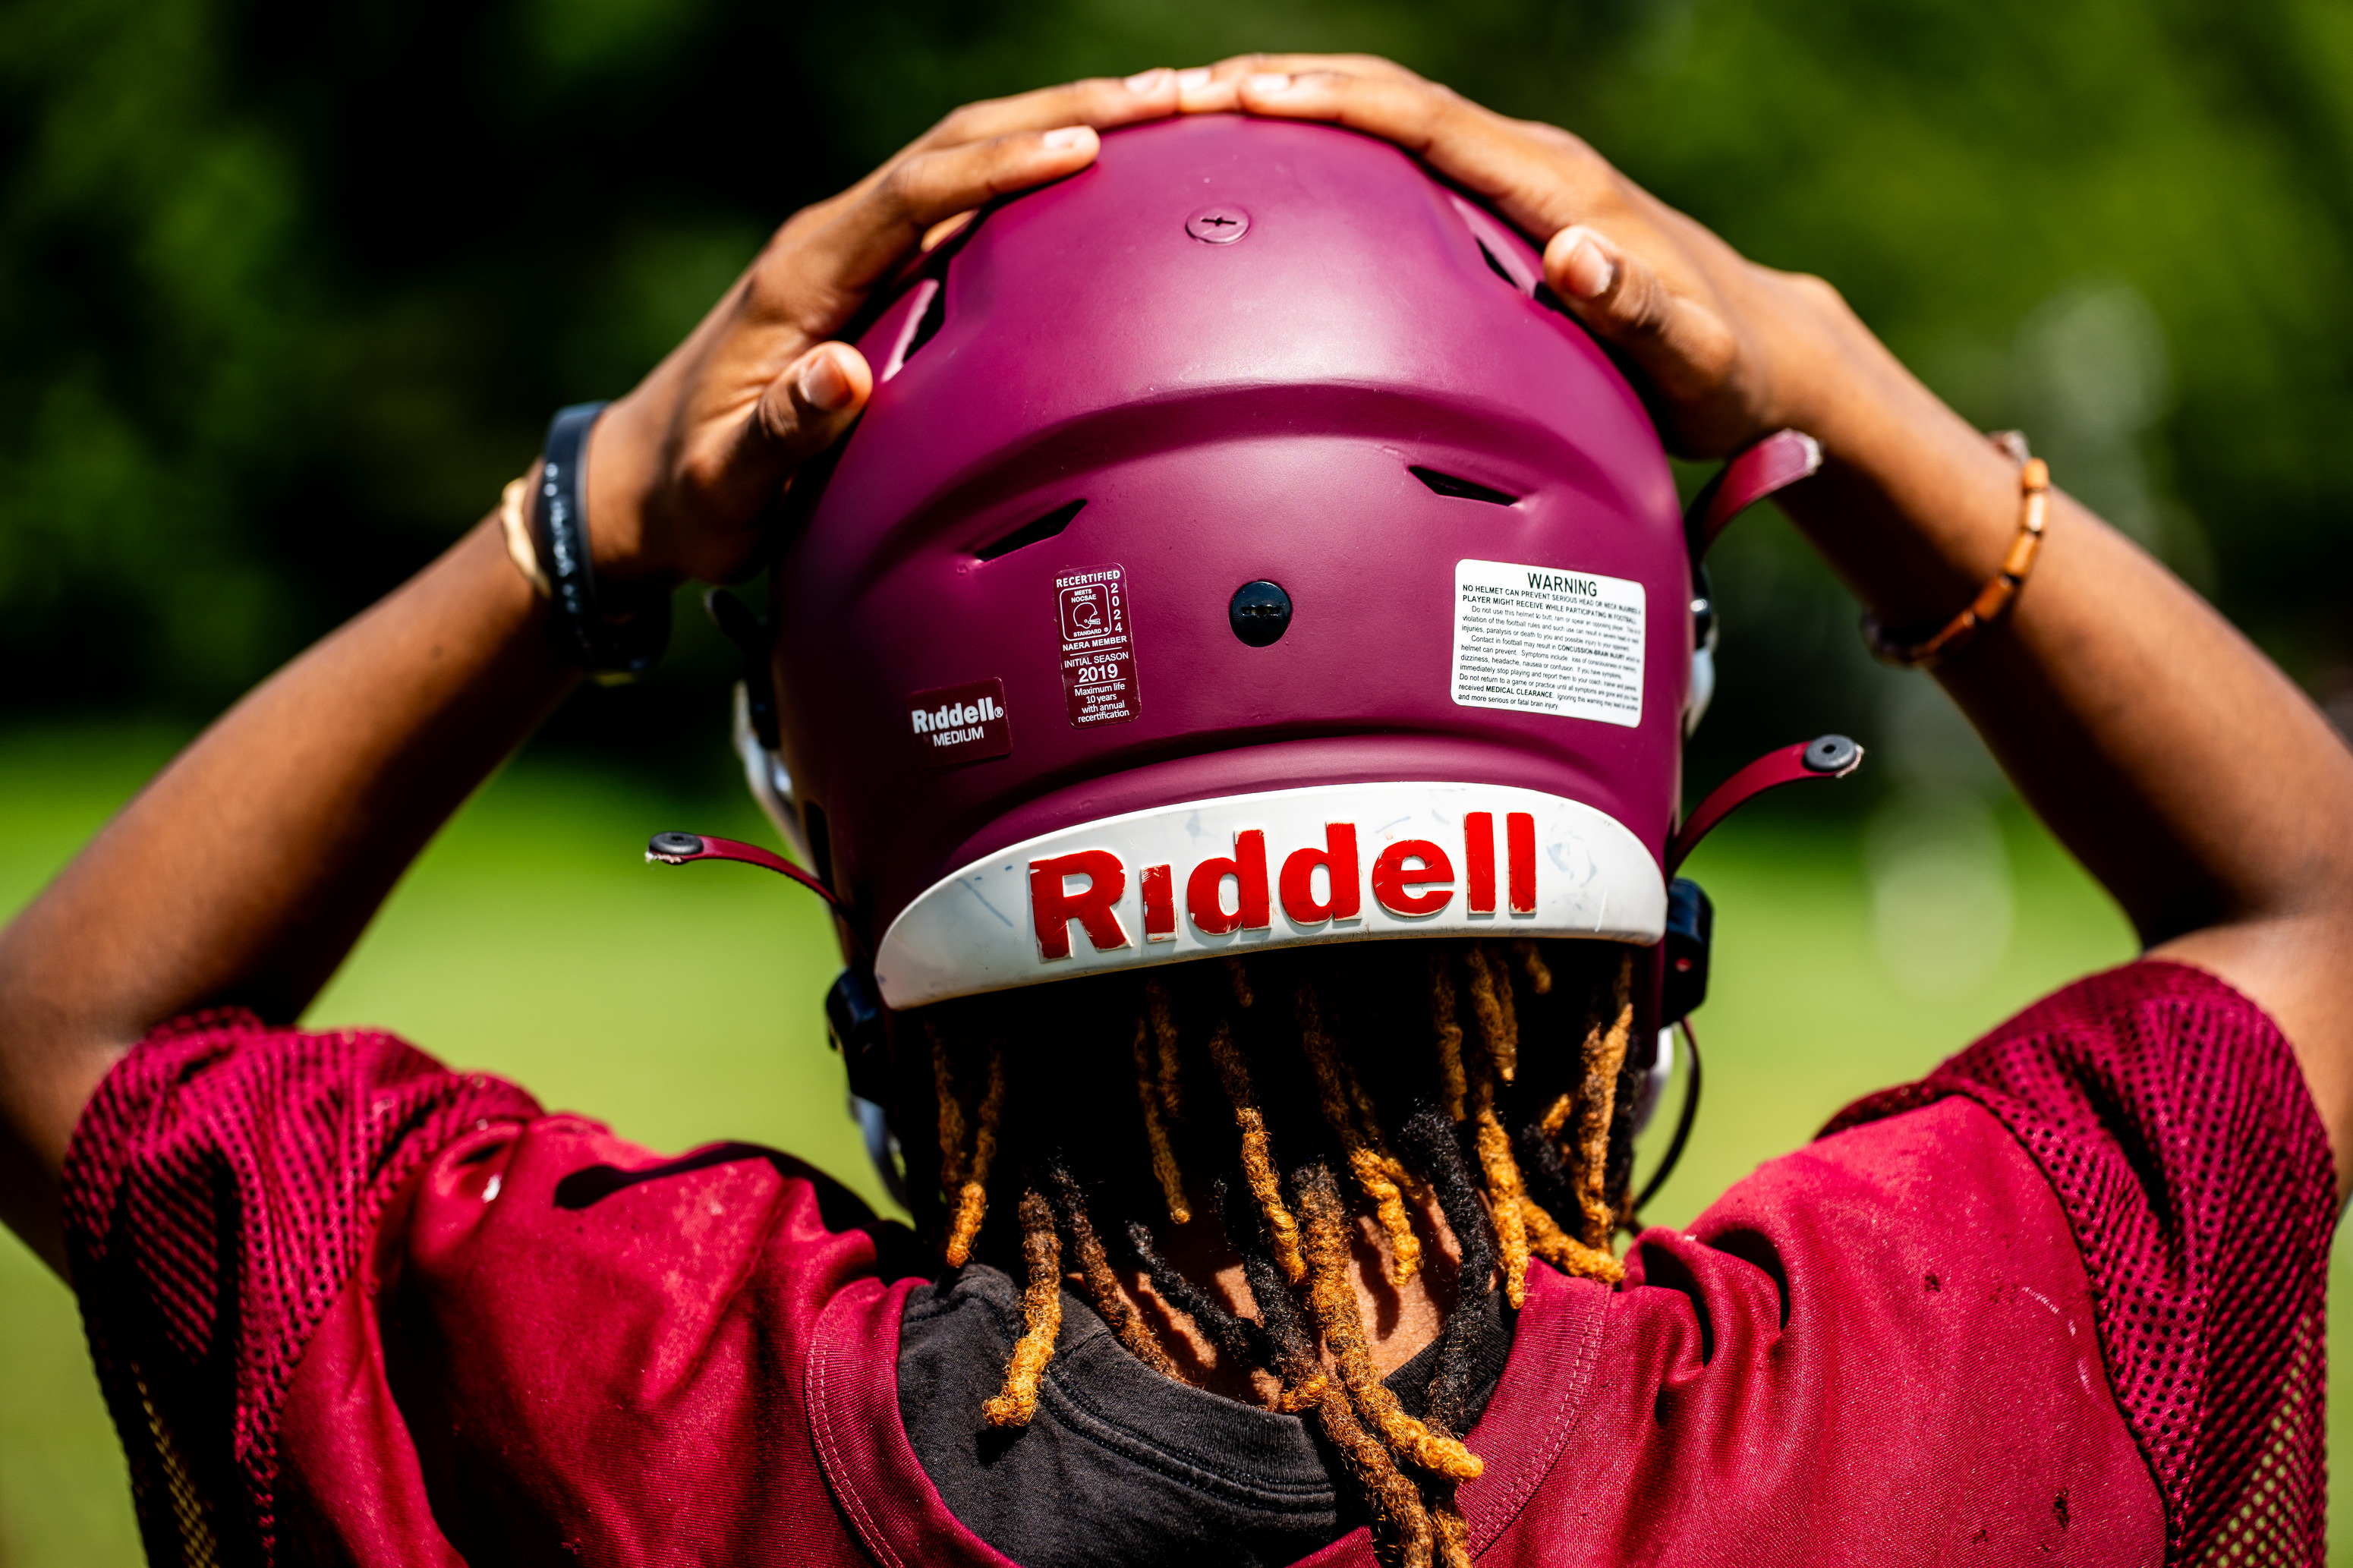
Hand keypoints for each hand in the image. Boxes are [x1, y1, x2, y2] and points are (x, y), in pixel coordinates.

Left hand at [583, 72, 1187, 584]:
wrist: (639, 483)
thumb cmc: (688, 493)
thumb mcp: (725, 484)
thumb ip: (779, 435)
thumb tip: (838, 376)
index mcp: (803, 278)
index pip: (914, 193)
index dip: (1000, 165)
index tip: (1086, 147)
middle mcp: (833, 245)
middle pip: (957, 147)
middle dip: (1062, 112)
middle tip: (1167, 96)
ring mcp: (857, 255)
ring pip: (969, 164)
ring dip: (1061, 129)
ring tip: (1165, 115)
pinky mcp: (878, 278)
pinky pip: (967, 210)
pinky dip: (1038, 181)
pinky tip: (1106, 184)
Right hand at [1172, 55, 1857, 456]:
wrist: (1767, 354)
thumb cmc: (1726, 370)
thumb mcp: (1692, 361)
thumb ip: (1638, 312)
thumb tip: (1578, 255)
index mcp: (1557, 187)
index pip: (1425, 123)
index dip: (1334, 103)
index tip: (1244, 95)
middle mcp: (1530, 165)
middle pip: (1387, 101)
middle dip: (1284, 87)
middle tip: (1177, 96)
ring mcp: (1516, 182)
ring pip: (1387, 124)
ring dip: (1298, 111)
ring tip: (1195, 121)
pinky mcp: (1507, 210)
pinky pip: (1404, 165)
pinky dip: (1333, 153)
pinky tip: (1276, 185)